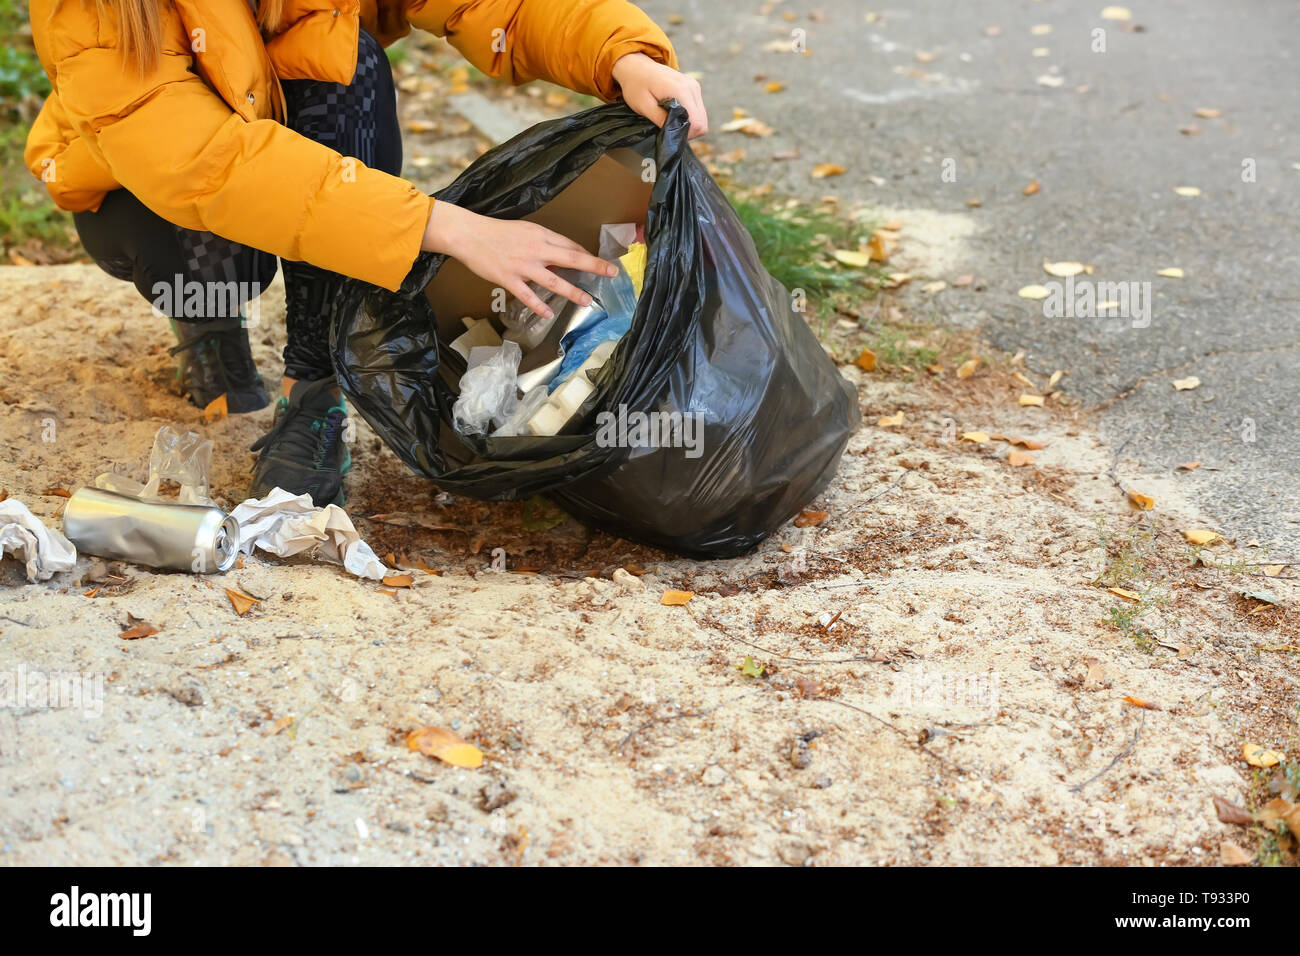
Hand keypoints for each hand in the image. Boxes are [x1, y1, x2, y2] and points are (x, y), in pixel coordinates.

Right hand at [421, 201, 616, 318]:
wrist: (470, 234)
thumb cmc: (497, 233)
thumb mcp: (526, 230)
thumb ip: (544, 244)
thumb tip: (562, 258)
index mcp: (541, 235)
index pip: (571, 246)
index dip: (588, 255)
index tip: (604, 264)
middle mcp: (536, 250)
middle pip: (571, 258)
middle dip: (594, 266)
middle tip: (612, 273)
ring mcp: (522, 266)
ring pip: (553, 280)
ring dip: (572, 291)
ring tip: (587, 301)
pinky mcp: (508, 278)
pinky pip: (527, 295)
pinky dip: (539, 305)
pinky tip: (549, 313)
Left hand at [611, 52, 708, 138]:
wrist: (637, 67)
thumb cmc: (637, 86)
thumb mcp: (643, 106)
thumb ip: (661, 120)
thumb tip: (675, 133)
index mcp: (681, 91)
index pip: (697, 124)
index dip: (685, 134)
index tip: (669, 132)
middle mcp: (692, 88)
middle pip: (702, 123)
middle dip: (686, 131)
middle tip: (668, 127)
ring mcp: (694, 86)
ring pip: (701, 118)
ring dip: (687, 124)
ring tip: (669, 118)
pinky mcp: (693, 88)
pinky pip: (697, 111)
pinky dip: (688, 116)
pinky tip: (673, 112)